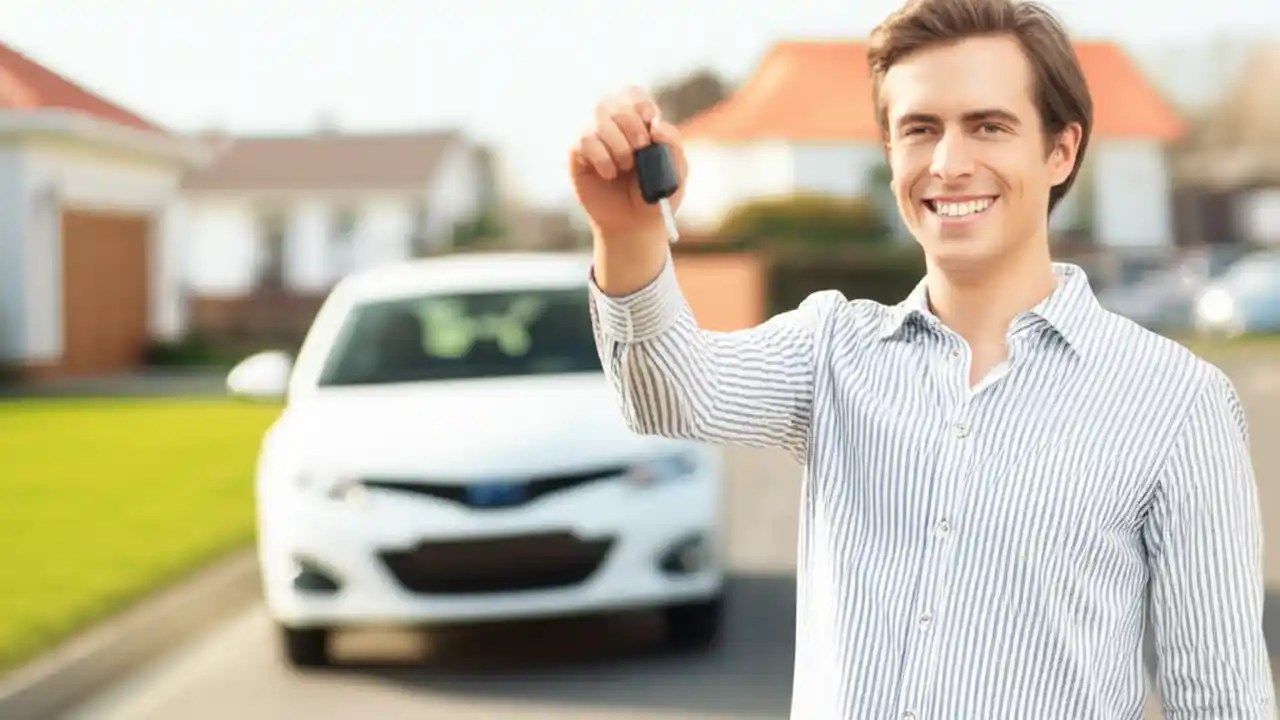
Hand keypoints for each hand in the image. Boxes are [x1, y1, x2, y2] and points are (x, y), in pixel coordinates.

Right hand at [569, 85, 687, 240]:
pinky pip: (583, 140)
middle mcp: (613, 127)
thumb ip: (673, 146)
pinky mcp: (579, 156)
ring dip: (617, 143)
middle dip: (631, 124)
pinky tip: (610, 173)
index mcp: (639, 123)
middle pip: (613, 102)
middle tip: (641, 148)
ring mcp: (594, 140)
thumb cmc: (657, 197)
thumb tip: (657, 126)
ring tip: (626, 166)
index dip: (639, 103)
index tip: (650, 122)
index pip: (632, 94)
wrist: (636, 226)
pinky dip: (600, 156)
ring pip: (598, 121)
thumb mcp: (676, 174)